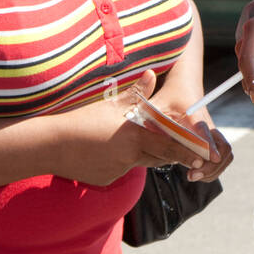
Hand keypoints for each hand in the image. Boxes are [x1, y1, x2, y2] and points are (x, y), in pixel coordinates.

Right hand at [50, 70, 208, 186]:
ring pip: (139, 163)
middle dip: (166, 152)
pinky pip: (120, 171)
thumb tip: (151, 73)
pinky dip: (120, 162)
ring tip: (128, 141)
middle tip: (174, 147)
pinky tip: (105, 151)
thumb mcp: (110, 104)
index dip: (186, 152)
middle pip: (158, 157)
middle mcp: (130, 156)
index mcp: (135, 136)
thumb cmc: (82, 120)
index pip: (169, 146)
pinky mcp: (106, 180)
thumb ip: (136, 93)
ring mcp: (118, 170)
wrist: (51, 145)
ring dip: (142, 155)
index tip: (202, 156)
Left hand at [147, 87, 233, 182]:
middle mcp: (208, 125)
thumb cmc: (167, 97)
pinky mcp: (214, 140)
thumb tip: (134, 125)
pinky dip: (214, 169)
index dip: (209, 146)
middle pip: (223, 148)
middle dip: (211, 166)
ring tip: (193, 175)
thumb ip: (146, 117)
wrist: (185, 86)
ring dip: (213, 170)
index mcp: (194, 116)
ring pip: (226, 155)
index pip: (204, 131)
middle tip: (191, 175)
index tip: (211, 158)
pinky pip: (223, 157)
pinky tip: (196, 172)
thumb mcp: (154, 104)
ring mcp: (213, 133)